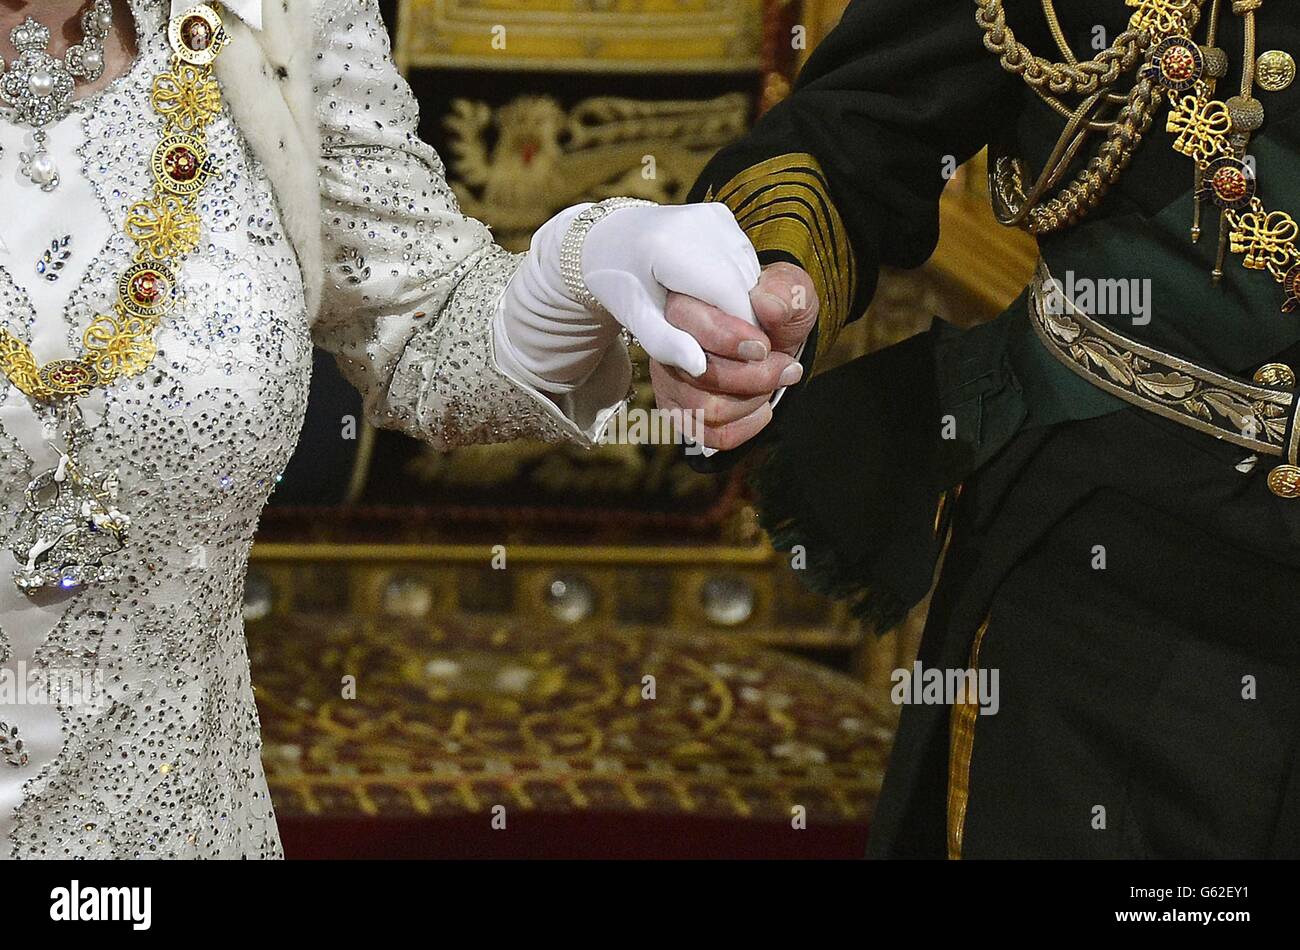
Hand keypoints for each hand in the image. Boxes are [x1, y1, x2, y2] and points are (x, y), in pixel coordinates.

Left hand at [582, 203, 762, 376]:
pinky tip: (709, 293)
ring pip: (750, 273)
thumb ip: (666, 345)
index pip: (729, 295)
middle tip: (720, 343)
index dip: (740, 330)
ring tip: (710, 317)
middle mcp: (699, 223)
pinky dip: (737, 283)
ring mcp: (714, 217)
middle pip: (744, 284)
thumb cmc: (621, 285)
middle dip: (740, 320)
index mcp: (670, 246)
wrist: (611, 238)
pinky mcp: (722, 216)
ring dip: (741, 302)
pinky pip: (745, 260)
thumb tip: (702, 368)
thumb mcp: (636, 320)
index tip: (736, 357)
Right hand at [648, 262, 818, 450]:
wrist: (775, 341)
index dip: (728, 339)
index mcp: (688, 299)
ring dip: (752, 401)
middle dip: (755, 376)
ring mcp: (669, 377)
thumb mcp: (791, 292)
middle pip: (701, 374)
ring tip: (772, 383)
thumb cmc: (777, 312)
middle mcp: (665, 338)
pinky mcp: (677, 409)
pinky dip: (744, 426)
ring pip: (706, 409)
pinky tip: (759, 407)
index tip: (764, 346)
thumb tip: (766, 306)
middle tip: (786, 367)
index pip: (688, 322)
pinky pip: (709, 433)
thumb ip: (784, 292)